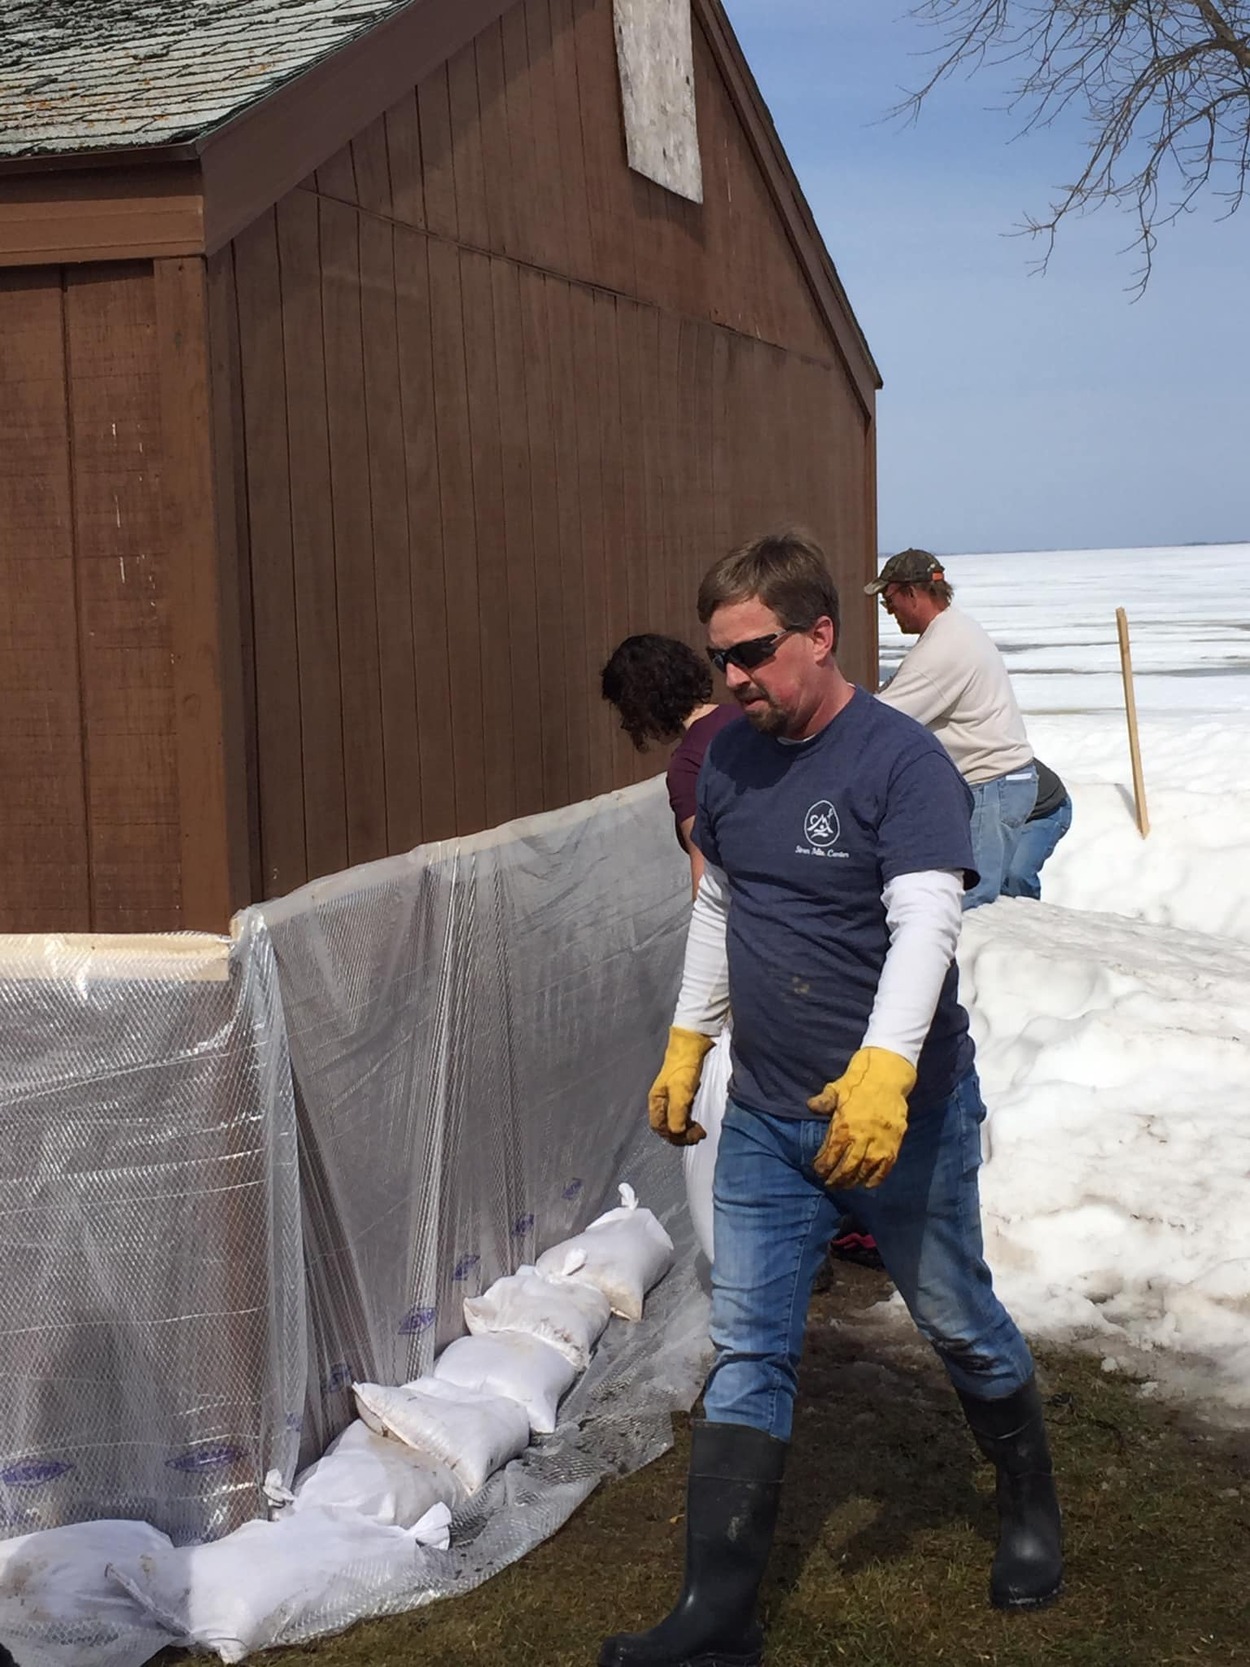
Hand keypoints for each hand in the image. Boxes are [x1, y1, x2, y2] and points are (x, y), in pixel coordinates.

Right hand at [648, 1027, 714, 1145]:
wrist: (692, 1044)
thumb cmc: (684, 1068)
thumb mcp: (680, 1092)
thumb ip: (676, 1113)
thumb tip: (677, 1132)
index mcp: (656, 1101)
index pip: (659, 1127)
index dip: (672, 1136)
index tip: (689, 1136)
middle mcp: (661, 1101)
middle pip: (667, 1126)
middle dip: (681, 1135)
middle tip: (698, 1135)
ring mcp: (671, 1097)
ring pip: (676, 1121)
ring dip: (686, 1129)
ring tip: (700, 1131)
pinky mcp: (682, 1093)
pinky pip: (683, 1113)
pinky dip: (689, 1121)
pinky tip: (697, 1120)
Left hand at [808, 1047, 916, 1188]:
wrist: (888, 1073)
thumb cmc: (859, 1081)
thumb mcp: (837, 1088)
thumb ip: (824, 1101)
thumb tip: (810, 1106)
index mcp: (844, 1124)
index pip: (831, 1153)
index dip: (823, 1165)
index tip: (818, 1170)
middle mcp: (862, 1136)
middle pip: (847, 1166)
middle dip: (836, 1178)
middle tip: (830, 1183)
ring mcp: (880, 1140)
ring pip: (865, 1169)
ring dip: (854, 1181)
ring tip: (846, 1185)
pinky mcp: (895, 1141)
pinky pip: (886, 1166)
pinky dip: (876, 1178)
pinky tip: (867, 1184)